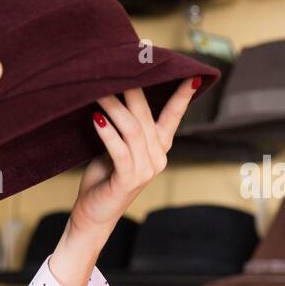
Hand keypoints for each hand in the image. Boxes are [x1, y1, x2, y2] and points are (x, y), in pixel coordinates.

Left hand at [44, 77, 199, 285]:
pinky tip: (96, 118)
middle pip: (147, 116)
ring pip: (133, 130)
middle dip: (134, 91)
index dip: (182, 96)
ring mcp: (145, 170)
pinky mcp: (128, 180)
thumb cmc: (102, 180)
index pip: (173, 117)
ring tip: (98, 91)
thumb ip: (124, 130)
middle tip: (118, 69)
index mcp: (158, 149)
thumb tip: (116, 97)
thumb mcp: (116, 150)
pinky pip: (120, 150)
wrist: (93, 216)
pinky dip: (107, 132)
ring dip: (114, 107)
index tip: (191, 74)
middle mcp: (157, 158)